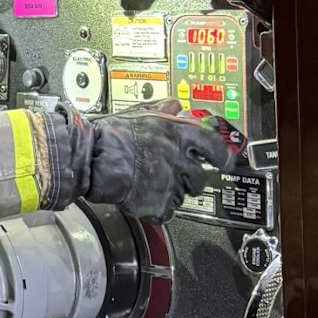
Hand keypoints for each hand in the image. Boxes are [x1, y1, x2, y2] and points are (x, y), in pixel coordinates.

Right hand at [85, 104, 242, 221]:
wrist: (93, 158)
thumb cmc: (111, 135)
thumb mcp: (140, 112)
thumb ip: (163, 109)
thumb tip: (175, 105)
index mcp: (178, 134)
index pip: (214, 146)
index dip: (222, 156)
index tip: (224, 162)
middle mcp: (179, 158)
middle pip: (200, 177)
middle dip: (190, 179)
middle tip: (175, 176)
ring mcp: (171, 182)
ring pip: (183, 196)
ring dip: (171, 193)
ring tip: (151, 184)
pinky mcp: (159, 202)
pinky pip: (167, 212)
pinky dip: (158, 209)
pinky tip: (145, 198)